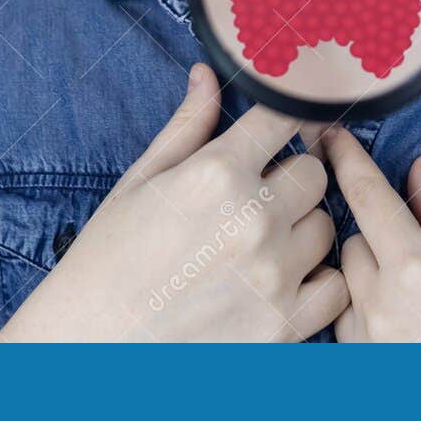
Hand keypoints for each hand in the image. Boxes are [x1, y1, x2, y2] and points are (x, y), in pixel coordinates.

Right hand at [0, 64, 346, 340]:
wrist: (87, 346)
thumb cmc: (108, 260)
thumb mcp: (141, 181)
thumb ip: (187, 125)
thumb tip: (209, 74)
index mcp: (217, 173)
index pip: (286, 119)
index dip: (292, 117)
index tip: (290, 127)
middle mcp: (253, 219)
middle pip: (314, 173)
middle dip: (291, 179)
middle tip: (259, 198)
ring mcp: (272, 274)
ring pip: (326, 228)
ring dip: (302, 230)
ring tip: (258, 245)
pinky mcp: (282, 325)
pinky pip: (334, 287)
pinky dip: (316, 283)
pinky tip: (281, 282)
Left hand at [324, 127, 420, 342]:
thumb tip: (416, 170)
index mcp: (417, 268)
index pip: (366, 195)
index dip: (347, 159)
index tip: (331, 137)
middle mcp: (382, 308)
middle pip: (352, 245)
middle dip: (378, 239)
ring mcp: (369, 348)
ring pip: (346, 290)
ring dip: (370, 283)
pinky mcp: (365, 375)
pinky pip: (347, 332)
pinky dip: (368, 321)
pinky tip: (409, 329)